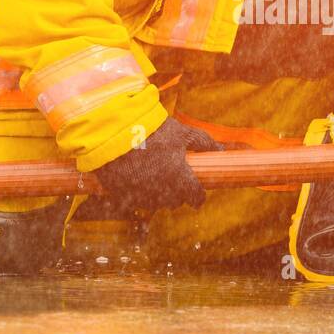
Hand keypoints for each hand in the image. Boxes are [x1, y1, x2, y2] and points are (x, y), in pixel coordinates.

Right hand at [93, 117, 221, 210]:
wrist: (112, 130)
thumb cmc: (151, 129)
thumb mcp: (181, 132)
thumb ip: (203, 142)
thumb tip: (221, 150)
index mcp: (179, 177)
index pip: (195, 196)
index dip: (198, 196)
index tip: (197, 194)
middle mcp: (161, 191)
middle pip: (175, 202)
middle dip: (177, 194)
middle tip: (174, 181)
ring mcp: (140, 195)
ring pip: (155, 204)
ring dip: (158, 196)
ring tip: (154, 180)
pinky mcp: (121, 195)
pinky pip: (135, 202)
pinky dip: (138, 194)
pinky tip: (137, 181)